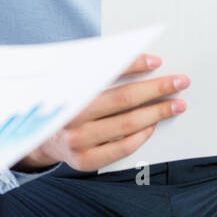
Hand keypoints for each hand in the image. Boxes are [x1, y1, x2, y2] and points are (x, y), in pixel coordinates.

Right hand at [16, 53, 188, 172]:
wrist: (37, 136)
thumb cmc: (61, 99)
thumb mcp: (68, 76)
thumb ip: (95, 66)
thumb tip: (137, 55)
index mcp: (66, 88)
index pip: (106, 72)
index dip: (133, 65)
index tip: (156, 60)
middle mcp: (70, 115)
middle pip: (123, 100)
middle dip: (156, 89)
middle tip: (180, 82)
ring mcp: (77, 141)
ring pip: (126, 125)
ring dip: (156, 113)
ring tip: (175, 104)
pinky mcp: (84, 161)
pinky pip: (121, 148)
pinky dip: (140, 136)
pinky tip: (152, 125)